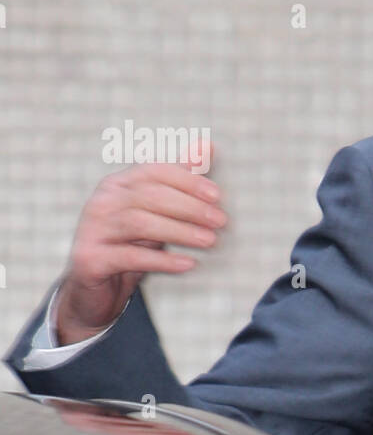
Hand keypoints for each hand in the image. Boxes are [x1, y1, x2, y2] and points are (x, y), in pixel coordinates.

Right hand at [55, 158, 225, 344]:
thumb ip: (179, 180)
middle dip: (190, 207)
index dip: (187, 180)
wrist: (95, 288)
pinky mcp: (90, 258)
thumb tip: (207, 146)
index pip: (154, 171)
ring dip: (180, 231)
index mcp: (117, 184)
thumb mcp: (155, 213)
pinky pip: (130, 256)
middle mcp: (101, 202)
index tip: (217, 195)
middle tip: (220, 221)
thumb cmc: (131, 244)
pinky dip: (162, 260)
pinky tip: (187, 263)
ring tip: (210, 240)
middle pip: (150, 196)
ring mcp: (92, 230)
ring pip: (140, 223)